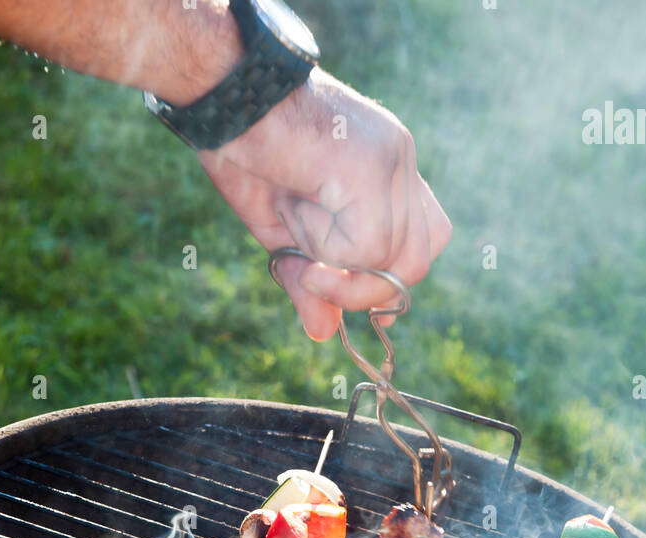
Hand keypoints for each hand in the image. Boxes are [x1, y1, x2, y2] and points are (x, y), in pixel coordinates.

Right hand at [198, 69, 451, 339]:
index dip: (390, 279)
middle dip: (364, 289)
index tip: (349, 291)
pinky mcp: (371, 168)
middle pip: (417, 260)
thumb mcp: (281, 232)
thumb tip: (323, 335)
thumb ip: (310, 280)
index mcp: (388, 168)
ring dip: (339, 268)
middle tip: (310, 273)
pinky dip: (325, 248)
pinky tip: (295, 205)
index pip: (424, 239)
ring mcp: (392, 160)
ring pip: (394, 261)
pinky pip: (366, 248)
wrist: (221, 93)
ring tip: (296, 228)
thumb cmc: (243, 149)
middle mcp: (400, 159)